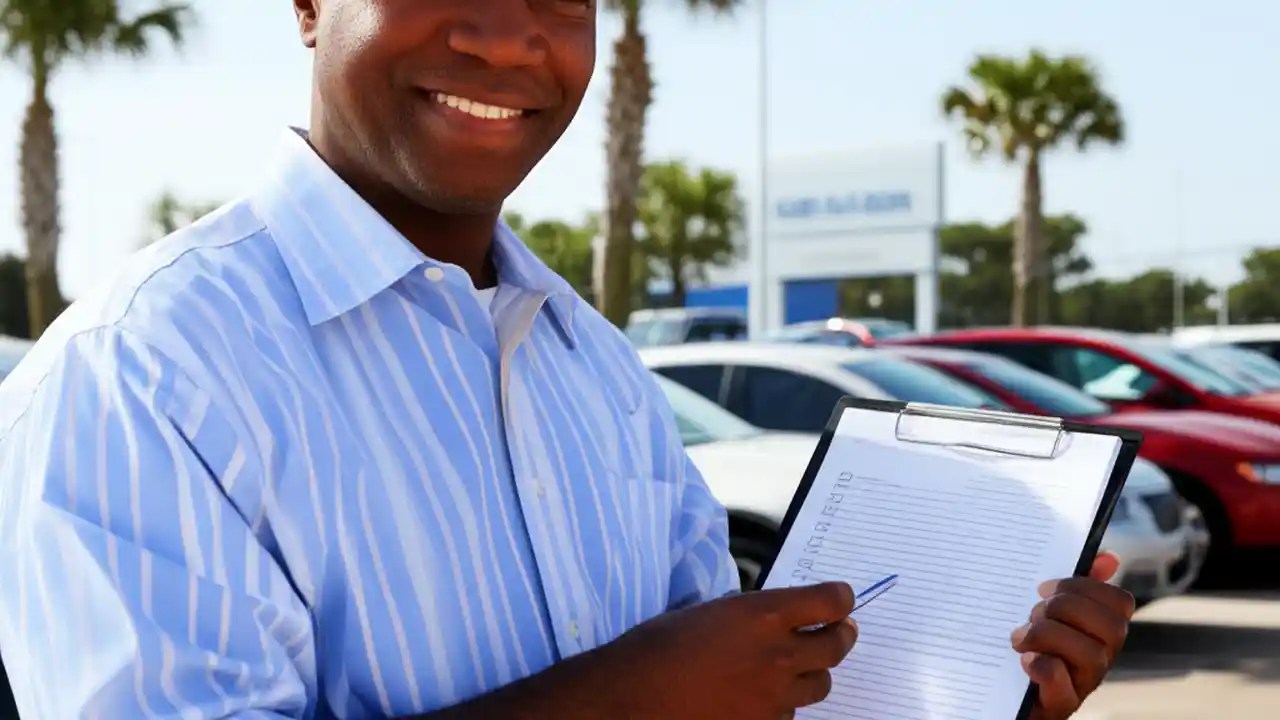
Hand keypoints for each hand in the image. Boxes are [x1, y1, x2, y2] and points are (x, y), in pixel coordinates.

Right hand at [602, 582, 857, 719]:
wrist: (633, 698)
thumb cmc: (658, 647)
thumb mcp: (707, 613)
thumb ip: (747, 614)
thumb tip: (769, 617)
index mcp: (763, 615)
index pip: (830, 602)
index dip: (840, 598)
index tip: (840, 599)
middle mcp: (778, 656)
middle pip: (837, 646)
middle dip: (843, 635)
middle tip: (842, 631)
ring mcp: (774, 698)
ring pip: (820, 686)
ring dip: (811, 674)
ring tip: (796, 669)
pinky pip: (788, 716)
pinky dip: (780, 707)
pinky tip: (758, 700)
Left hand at [1013, 552, 1135, 719]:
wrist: (1000, 692)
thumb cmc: (1028, 644)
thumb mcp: (1048, 611)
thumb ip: (1075, 586)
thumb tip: (1108, 559)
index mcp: (1099, 631)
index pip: (1120, 602)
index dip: (1084, 587)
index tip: (1044, 588)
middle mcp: (1100, 658)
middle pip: (1111, 627)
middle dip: (1065, 609)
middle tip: (1032, 612)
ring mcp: (1083, 683)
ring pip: (1091, 655)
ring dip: (1048, 636)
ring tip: (1020, 638)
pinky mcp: (1059, 705)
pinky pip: (1062, 684)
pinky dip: (1042, 667)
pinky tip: (1025, 660)